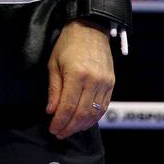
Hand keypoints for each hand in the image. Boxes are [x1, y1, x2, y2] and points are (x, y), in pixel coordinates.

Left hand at [46, 19, 115, 139]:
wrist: (90, 29)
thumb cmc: (67, 45)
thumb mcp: (53, 64)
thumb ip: (54, 89)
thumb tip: (51, 111)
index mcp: (76, 74)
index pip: (67, 106)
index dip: (60, 121)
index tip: (53, 129)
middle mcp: (93, 80)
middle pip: (82, 113)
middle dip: (69, 127)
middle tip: (59, 134)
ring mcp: (105, 83)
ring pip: (94, 113)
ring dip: (81, 125)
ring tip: (70, 130)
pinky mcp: (111, 84)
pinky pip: (104, 107)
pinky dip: (94, 118)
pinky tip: (84, 122)